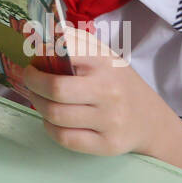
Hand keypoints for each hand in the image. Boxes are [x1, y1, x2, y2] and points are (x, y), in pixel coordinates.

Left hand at [19, 25, 172, 157]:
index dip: (40, 56)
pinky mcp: (106, 144)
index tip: (34, 60)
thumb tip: (38, 37)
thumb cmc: (118, 82)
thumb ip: (73, 42)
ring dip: (38, 104)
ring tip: (39, 98)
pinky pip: (64, 138)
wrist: (151, 119)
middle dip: (32, 83)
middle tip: (30, 79)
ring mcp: (108, 120)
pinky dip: (49, 127)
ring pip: (55, 115)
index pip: (64, 53)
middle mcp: (108, 91)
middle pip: (55, 89)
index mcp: (105, 63)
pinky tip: (52, 119)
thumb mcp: (103, 55)